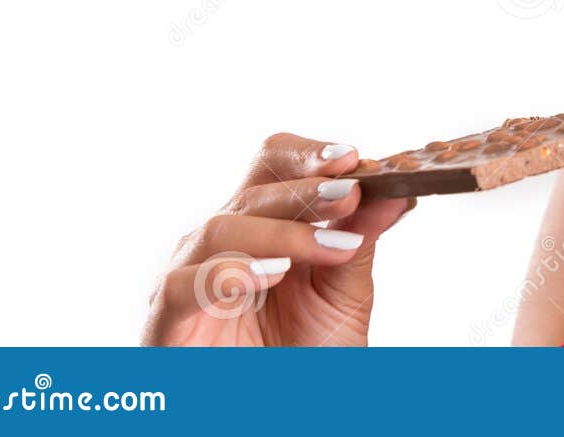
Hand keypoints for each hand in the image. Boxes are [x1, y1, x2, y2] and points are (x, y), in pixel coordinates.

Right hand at [143, 133, 413, 345]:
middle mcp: (220, 243)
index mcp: (261, 225)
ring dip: (281, 232)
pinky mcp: (166, 321)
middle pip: (252, 189)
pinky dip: (226, 275)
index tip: (354, 157)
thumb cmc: (303, 357)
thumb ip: (362, 240)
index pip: (273, 166)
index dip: (309, 153)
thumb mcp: (344, 295)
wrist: (282, 418)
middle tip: (350, 193)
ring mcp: (188, 278)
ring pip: (220, 227)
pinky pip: (183, 285)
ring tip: (330, 247)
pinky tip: (267, 276)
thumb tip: (397, 193)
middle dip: (306, 187)